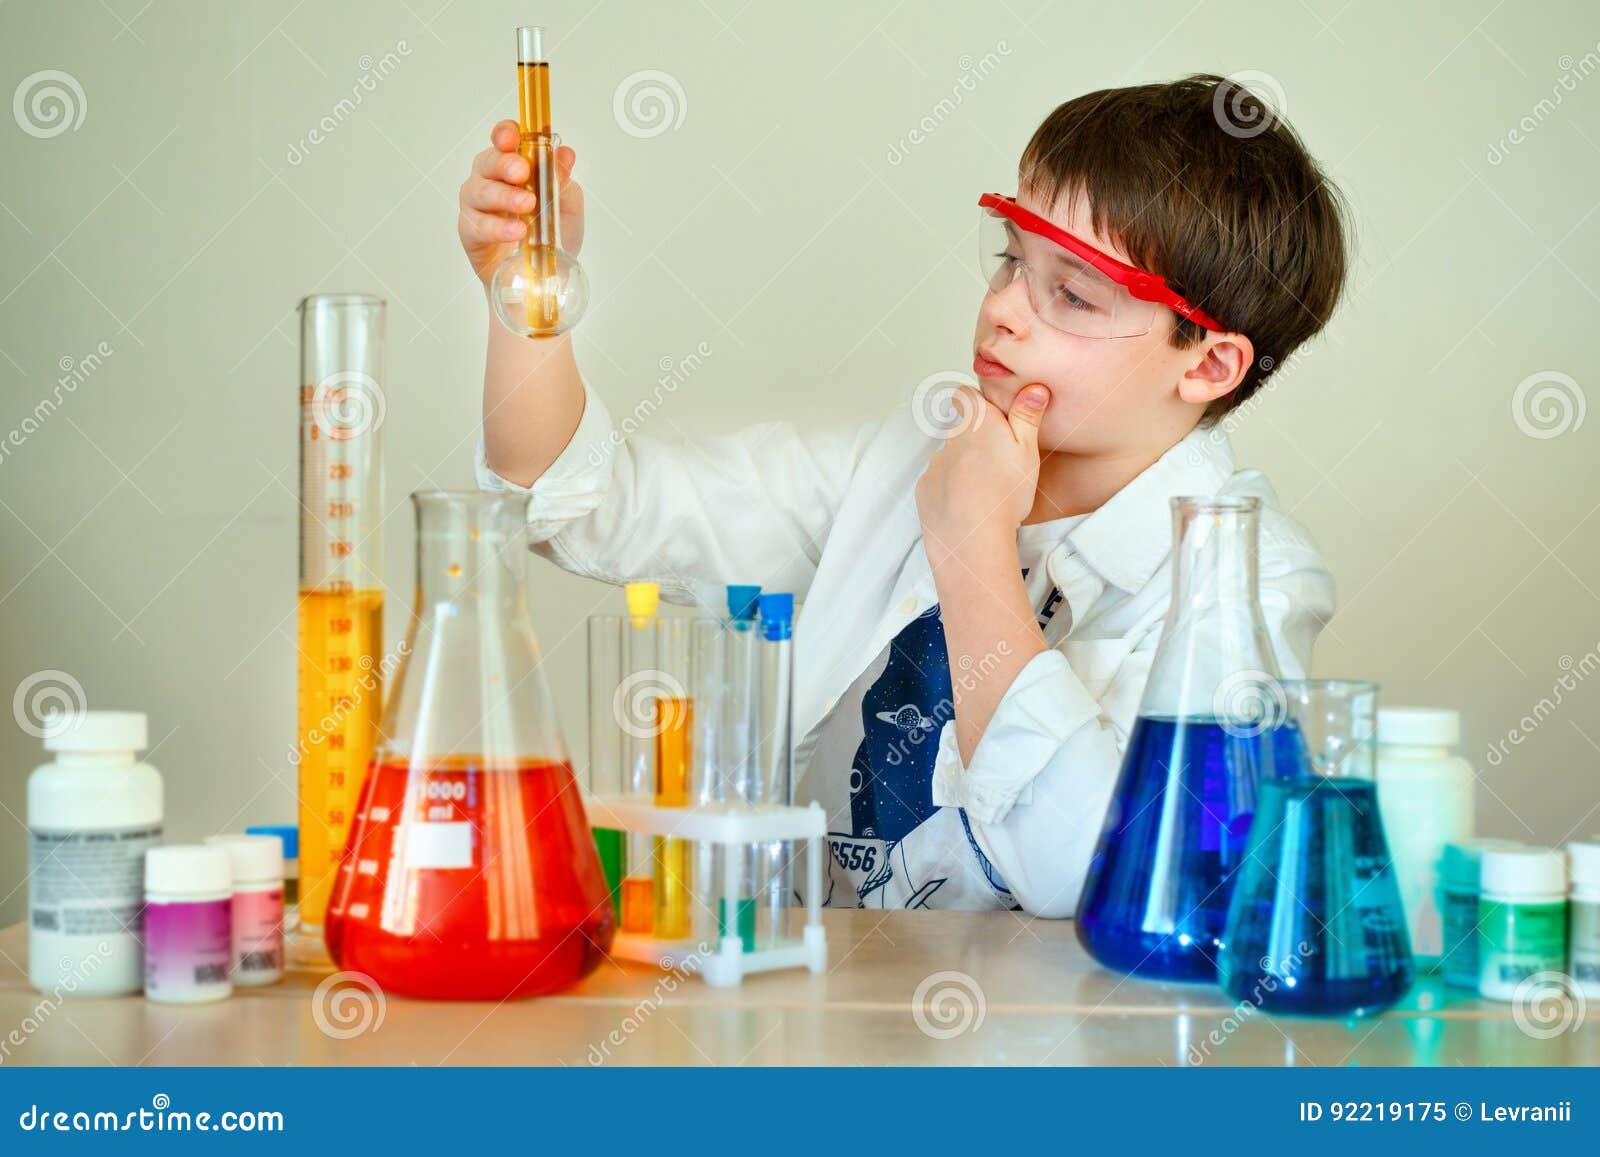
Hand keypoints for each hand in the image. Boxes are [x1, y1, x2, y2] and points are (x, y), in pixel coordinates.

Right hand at [458, 120, 585, 284]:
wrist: (542, 276)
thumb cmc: (550, 234)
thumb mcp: (566, 206)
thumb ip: (563, 180)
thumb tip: (565, 155)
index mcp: (512, 165)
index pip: (503, 139)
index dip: (505, 133)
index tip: (512, 138)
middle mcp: (490, 179)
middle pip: (488, 161)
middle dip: (505, 164)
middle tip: (523, 172)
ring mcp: (477, 204)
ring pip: (480, 191)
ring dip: (504, 197)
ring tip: (527, 206)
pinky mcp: (471, 231)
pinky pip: (478, 225)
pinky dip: (498, 227)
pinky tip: (516, 231)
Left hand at [914, 384, 1050, 566]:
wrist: (972, 539)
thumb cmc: (1005, 494)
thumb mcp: (1028, 451)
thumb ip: (1027, 416)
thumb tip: (1033, 387)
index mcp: (977, 424)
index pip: (965, 395)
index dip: (977, 403)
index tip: (993, 417)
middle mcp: (950, 439)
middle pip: (961, 431)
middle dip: (976, 441)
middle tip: (1000, 464)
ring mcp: (934, 465)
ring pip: (950, 458)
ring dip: (964, 468)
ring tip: (987, 491)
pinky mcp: (924, 489)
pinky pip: (939, 483)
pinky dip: (950, 490)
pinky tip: (968, 507)